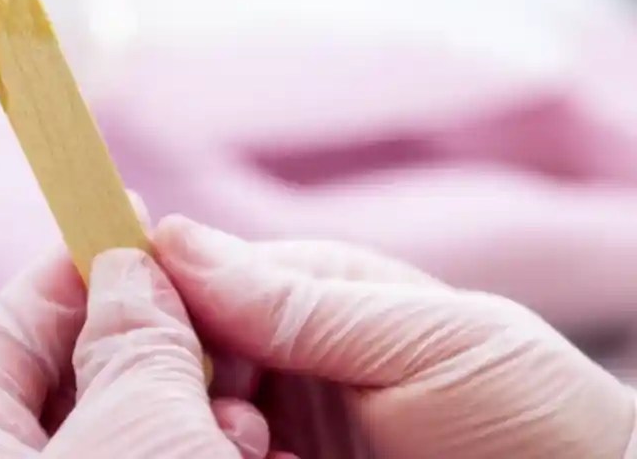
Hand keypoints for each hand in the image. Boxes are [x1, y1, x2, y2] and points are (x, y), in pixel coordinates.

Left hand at [0, 249, 295, 457]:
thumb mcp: (143, 435)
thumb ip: (132, 341)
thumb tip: (125, 271)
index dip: (54, 276)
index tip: (112, 222)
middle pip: (59, 389)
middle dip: (136, 343)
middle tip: (194, 314)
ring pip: (117, 438)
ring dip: (182, 405)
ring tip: (236, 412)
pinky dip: (194, 452)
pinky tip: (245, 448)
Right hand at [152, 215, 636, 458]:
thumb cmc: (533, 416)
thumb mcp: (423, 343)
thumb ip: (298, 301)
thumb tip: (171, 238)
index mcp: (315, 293)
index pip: (203, 277)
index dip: (165, 299)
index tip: (142, 330)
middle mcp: (290, 353)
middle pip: (189, 350)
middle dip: (190, 381)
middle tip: (236, 424)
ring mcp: (288, 420)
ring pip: (197, 412)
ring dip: (208, 432)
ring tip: (259, 453)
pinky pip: (228, 458)